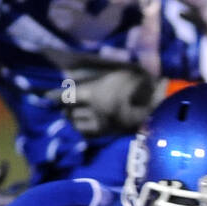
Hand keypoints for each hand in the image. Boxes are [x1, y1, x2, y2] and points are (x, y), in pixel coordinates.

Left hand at [45, 67, 167, 137]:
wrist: (159, 106)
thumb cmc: (141, 83)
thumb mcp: (119, 71)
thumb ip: (99, 74)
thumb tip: (77, 72)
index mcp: (94, 94)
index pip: (66, 97)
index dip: (55, 96)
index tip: (47, 94)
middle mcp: (94, 112)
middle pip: (70, 113)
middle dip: (65, 108)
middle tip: (63, 103)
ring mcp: (103, 125)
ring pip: (79, 127)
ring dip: (73, 121)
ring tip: (73, 115)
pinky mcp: (112, 134)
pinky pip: (91, 135)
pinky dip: (85, 131)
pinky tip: (87, 125)